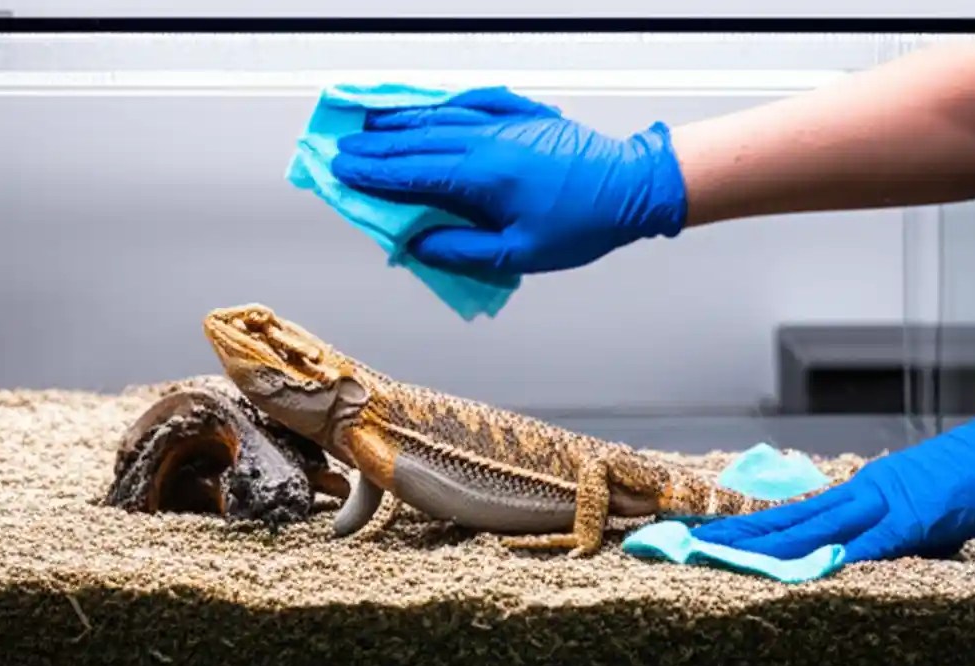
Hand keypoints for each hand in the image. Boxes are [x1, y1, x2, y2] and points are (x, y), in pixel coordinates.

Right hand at [330, 87, 688, 275]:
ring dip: (400, 122)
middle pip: (418, 140)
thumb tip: (419, 245)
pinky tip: (425, 108)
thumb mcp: (521, 252)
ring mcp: (504, 123)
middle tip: (341, 149)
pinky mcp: (521, 116)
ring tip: (369, 126)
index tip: (342, 171)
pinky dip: (440, 106)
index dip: (374, 173)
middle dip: (376, 146)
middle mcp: (487, 140)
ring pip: (439, 117)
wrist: (633, 186)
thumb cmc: (582, 224)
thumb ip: (463, 249)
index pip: (413, 172)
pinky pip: (469, 104)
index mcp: (483, 175)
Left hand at [690, 387, 974, 563]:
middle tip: (694, 544)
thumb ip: (893, 532)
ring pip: (815, 525)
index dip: (755, 528)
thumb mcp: (925, 511)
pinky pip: (874, 541)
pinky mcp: (919, 515)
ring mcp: (889, 501)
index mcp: (864, 491)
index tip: (716, 537)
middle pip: (791, 518)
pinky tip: (813, 566)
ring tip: (724, 552)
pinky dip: (843, 555)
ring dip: (769, 543)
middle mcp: (865, 492)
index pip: (798, 513)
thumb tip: (873, 555)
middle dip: (742, 535)